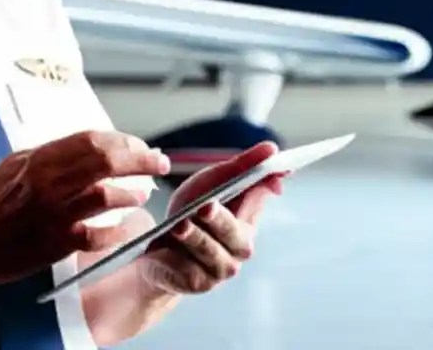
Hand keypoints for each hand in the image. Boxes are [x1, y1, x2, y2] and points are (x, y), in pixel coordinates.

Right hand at [0, 130, 169, 286]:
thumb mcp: (16, 164)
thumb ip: (51, 153)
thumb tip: (90, 146)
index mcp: (41, 160)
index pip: (93, 140)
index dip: (124, 141)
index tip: (141, 147)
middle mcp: (50, 183)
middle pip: (107, 161)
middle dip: (140, 160)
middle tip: (158, 164)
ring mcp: (55, 213)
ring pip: (107, 196)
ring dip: (132, 194)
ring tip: (142, 194)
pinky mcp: (57, 242)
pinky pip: (98, 234)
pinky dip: (118, 230)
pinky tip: (129, 226)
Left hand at [136, 142, 283, 294]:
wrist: (157, 253)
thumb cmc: (189, 213)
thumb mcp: (209, 184)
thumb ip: (239, 167)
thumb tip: (272, 149)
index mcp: (247, 218)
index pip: (262, 195)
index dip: (268, 182)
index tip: (275, 170)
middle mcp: (240, 246)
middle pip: (234, 231)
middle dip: (220, 218)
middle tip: (205, 206)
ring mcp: (222, 268)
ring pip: (210, 251)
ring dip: (193, 237)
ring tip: (178, 227)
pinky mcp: (199, 283)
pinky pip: (190, 269)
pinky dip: (178, 258)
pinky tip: (166, 251)